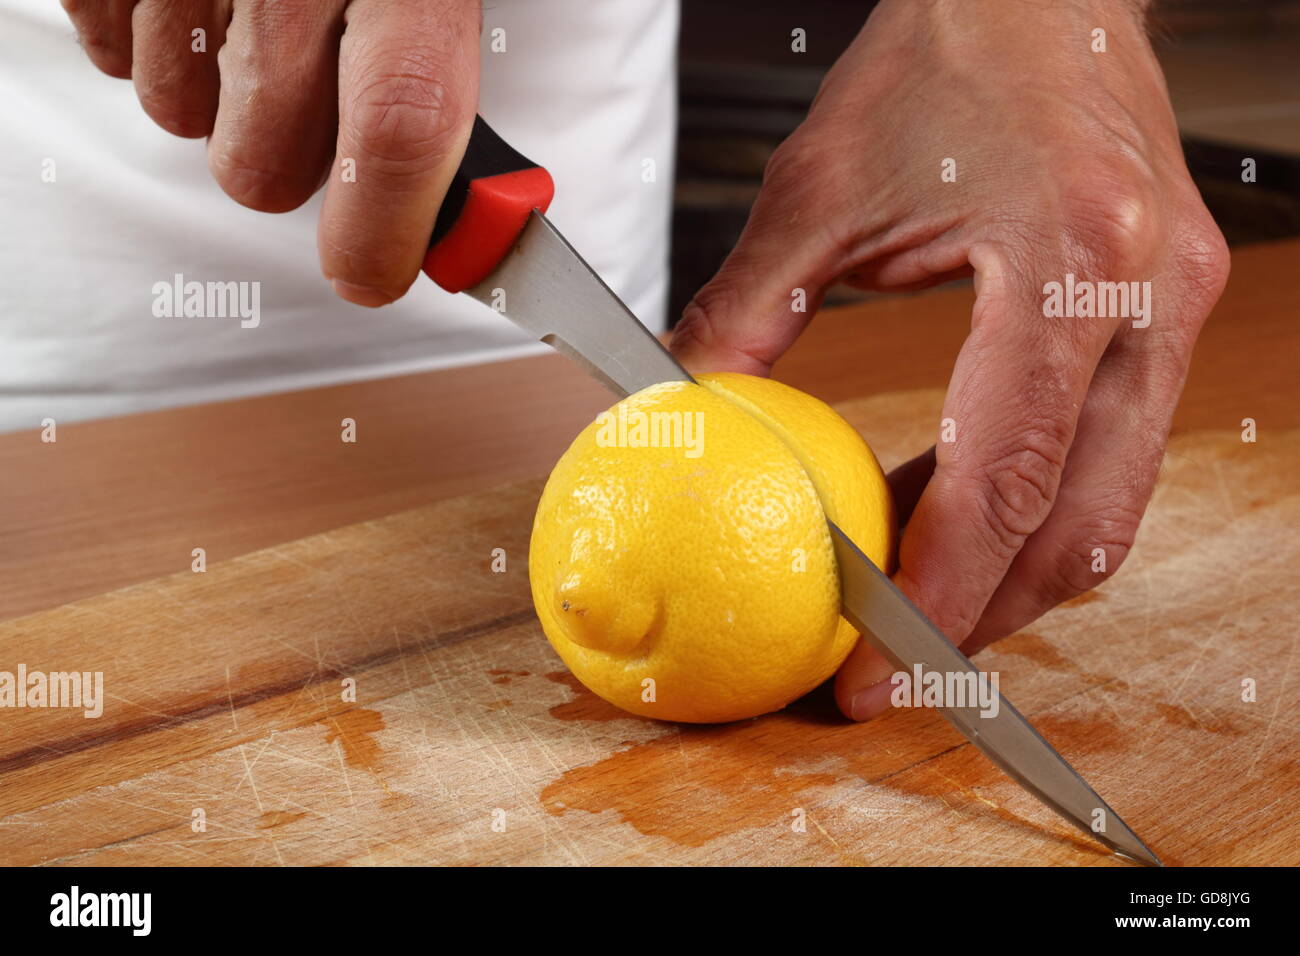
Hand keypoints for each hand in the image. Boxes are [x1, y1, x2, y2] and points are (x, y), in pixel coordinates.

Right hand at [61, 0, 480, 305]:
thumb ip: (456, 68)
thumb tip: (487, 215)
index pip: (402, 120)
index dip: (384, 226)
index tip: (372, 275)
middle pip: (266, 156)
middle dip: (292, 167)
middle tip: (318, 115)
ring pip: (177, 112)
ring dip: (221, 99)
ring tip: (254, 24)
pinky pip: (105, 48)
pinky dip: (146, 42)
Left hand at [669, 0, 1229, 719]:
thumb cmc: (943, 59)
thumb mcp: (820, 189)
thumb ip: (748, 311)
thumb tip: (688, 409)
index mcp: (1069, 262)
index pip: (1004, 479)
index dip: (936, 594)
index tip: (872, 668)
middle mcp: (1148, 296)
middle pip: (1078, 521)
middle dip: (986, 616)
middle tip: (896, 668)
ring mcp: (1176, 305)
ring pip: (1109, 501)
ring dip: (1012, 571)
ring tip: (917, 603)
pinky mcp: (1168, 308)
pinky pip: (1110, 448)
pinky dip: (1031, 501)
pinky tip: (952, 511)